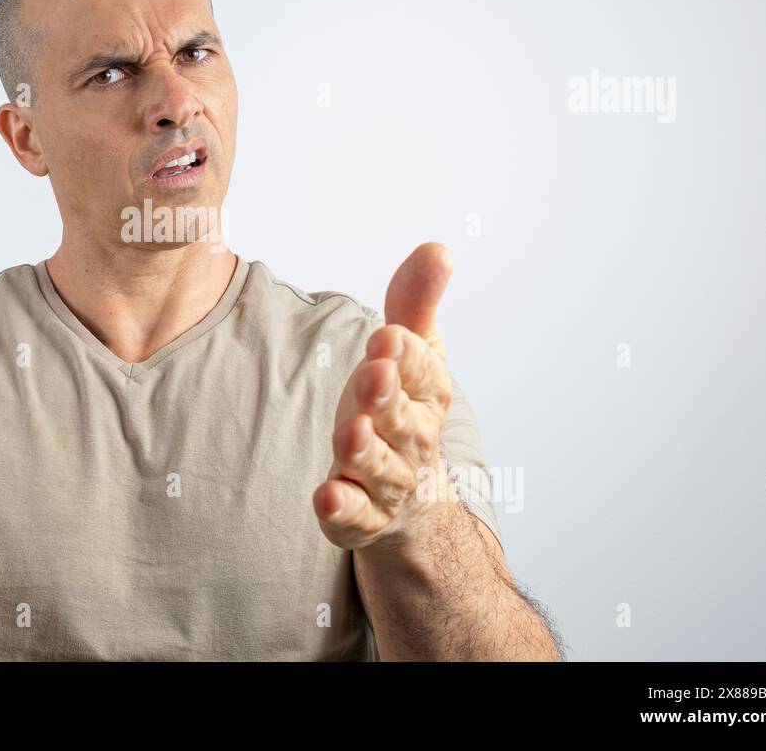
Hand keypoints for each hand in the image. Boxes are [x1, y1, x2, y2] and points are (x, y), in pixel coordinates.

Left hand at [313, 243, 454, 549]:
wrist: (411, 500)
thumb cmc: (402, 410)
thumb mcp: (411, 354)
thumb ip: (415, 304)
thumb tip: (438, 248)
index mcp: (426, 394)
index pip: (423, 372)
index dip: (407, 357)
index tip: (386, 337)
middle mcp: (412, 439)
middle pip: (402, 418)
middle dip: (387, 396)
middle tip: (372, 373)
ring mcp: (387, 481)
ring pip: (380, 468)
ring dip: (365, 451)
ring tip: (350, 434)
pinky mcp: (361, 516)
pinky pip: (354, 516)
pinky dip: (343, 507)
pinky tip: (327, 496)